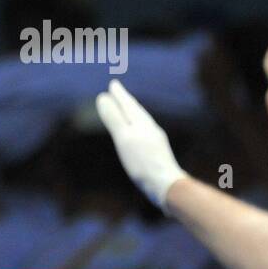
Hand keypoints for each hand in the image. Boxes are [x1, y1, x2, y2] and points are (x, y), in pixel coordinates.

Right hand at [94, 79, 187, 209]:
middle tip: (118, 91)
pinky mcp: (157, 152)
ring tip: (127, 110)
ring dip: (133, 113)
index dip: (120, 95)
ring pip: (142, 122)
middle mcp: (150, 129)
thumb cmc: (142, 162)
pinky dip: (137, 127)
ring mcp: (155, 140)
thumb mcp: (123, 138)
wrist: (165, 184)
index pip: (129, 105)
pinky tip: (138, 134)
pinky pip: (145, 132)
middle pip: (137, 111)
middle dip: (126, 101)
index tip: (113, 84)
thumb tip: (103, 98)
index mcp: (142, 124)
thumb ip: (113, 118)